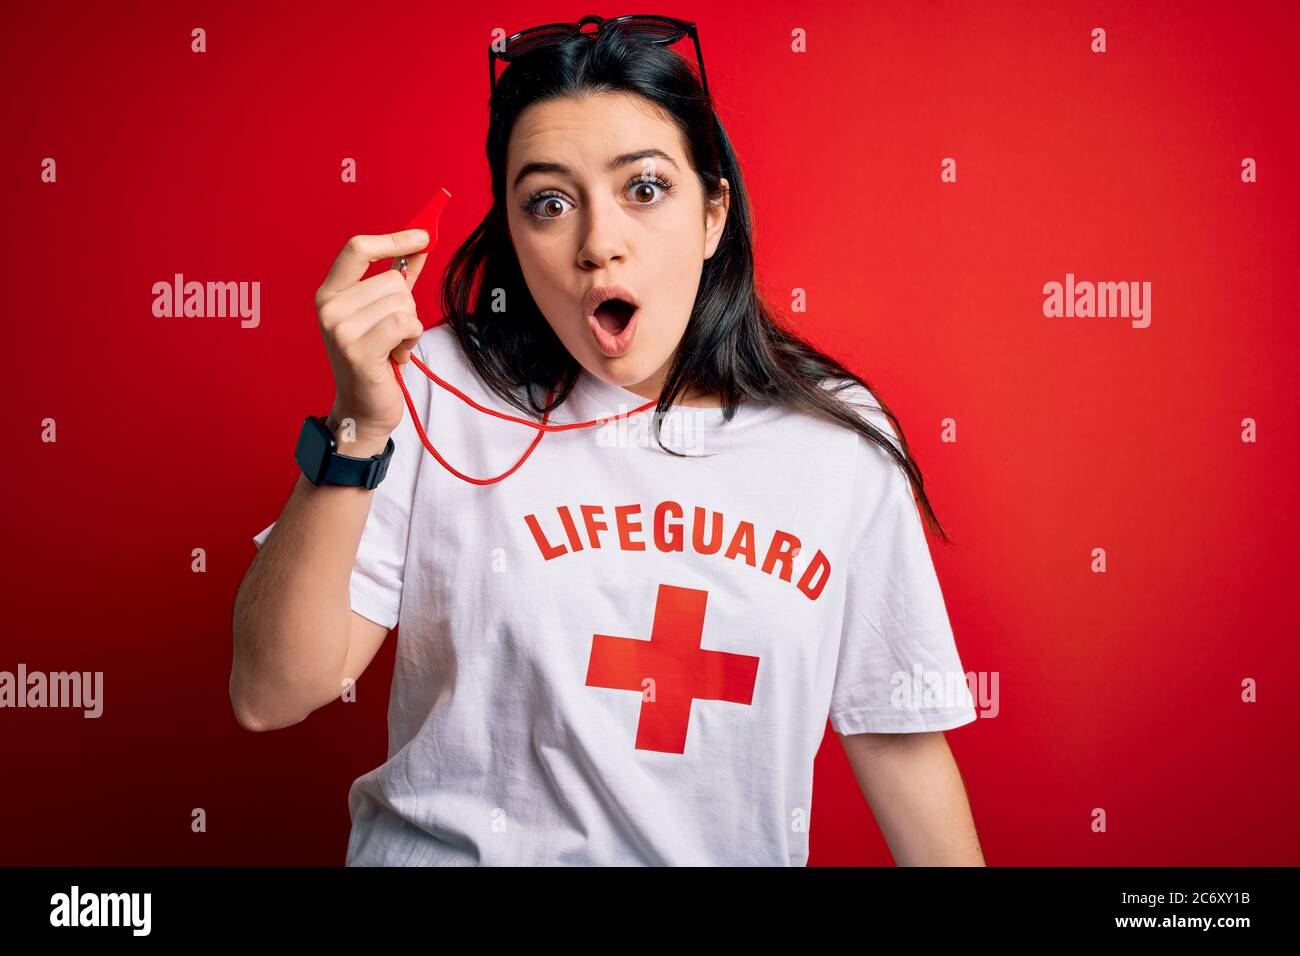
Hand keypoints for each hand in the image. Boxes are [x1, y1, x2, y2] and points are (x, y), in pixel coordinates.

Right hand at [313, 229, 430, 447]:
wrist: (363, 409)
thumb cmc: (375, 360)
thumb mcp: (383, 314)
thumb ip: (398, 278)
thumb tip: (420, 245)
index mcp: (330, 294)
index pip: (358, 249)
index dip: (393, 239)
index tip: (423, 236)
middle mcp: (329, 308)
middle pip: (391, 280)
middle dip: (406, 306)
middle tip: (392, 334)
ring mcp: (340, 329)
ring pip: (402, 303)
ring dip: (409, 327)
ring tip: (391, 347)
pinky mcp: (357, 351)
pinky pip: (405, 324)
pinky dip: (410, 339)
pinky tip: (396, 356)